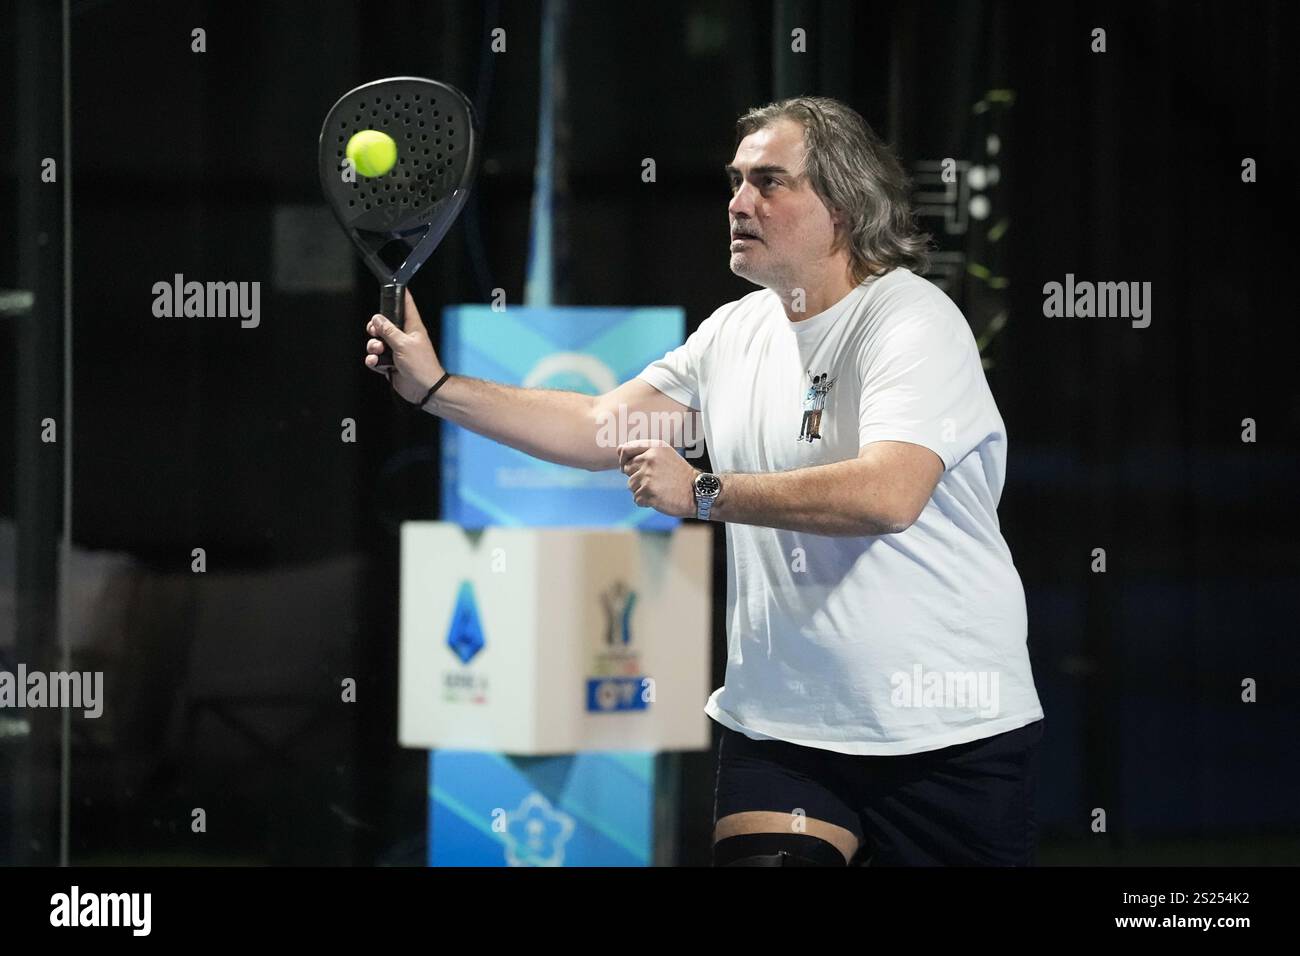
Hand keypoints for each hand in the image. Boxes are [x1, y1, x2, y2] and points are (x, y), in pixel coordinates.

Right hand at [363, 289, 444, 405]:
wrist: (423, 389)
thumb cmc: (421, 365)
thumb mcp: (404, 344)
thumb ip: (388, 330)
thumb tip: (377, 318)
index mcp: (412, 327)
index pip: (406, 306)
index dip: (399, 295)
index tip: (392, 286)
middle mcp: (403, 337)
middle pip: (383, 324)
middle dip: (375, 329)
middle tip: (375, 333)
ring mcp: (396, 351)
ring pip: (376, 342)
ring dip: (373, 347)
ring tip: (378, 352)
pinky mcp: (390, 364)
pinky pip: (375, 358)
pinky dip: (373, 361)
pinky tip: (376, 363)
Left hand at [618, 439, 696, 517]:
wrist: (696, 492)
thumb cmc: (678, 474)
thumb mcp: (665, 454)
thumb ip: (643, 451)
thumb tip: (619, 450)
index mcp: (653, 447)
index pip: (624, 450)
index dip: (623, 460)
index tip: (627, 467)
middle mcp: (649, 459)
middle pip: (627, 470)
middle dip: (637, 477)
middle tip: (655, 480)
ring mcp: (648, 476)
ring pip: (631, 486)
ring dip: (642, 490)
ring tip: (658, 489)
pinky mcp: (648, 492)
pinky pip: (636, 499)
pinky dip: (645, 501)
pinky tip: (659, 498)